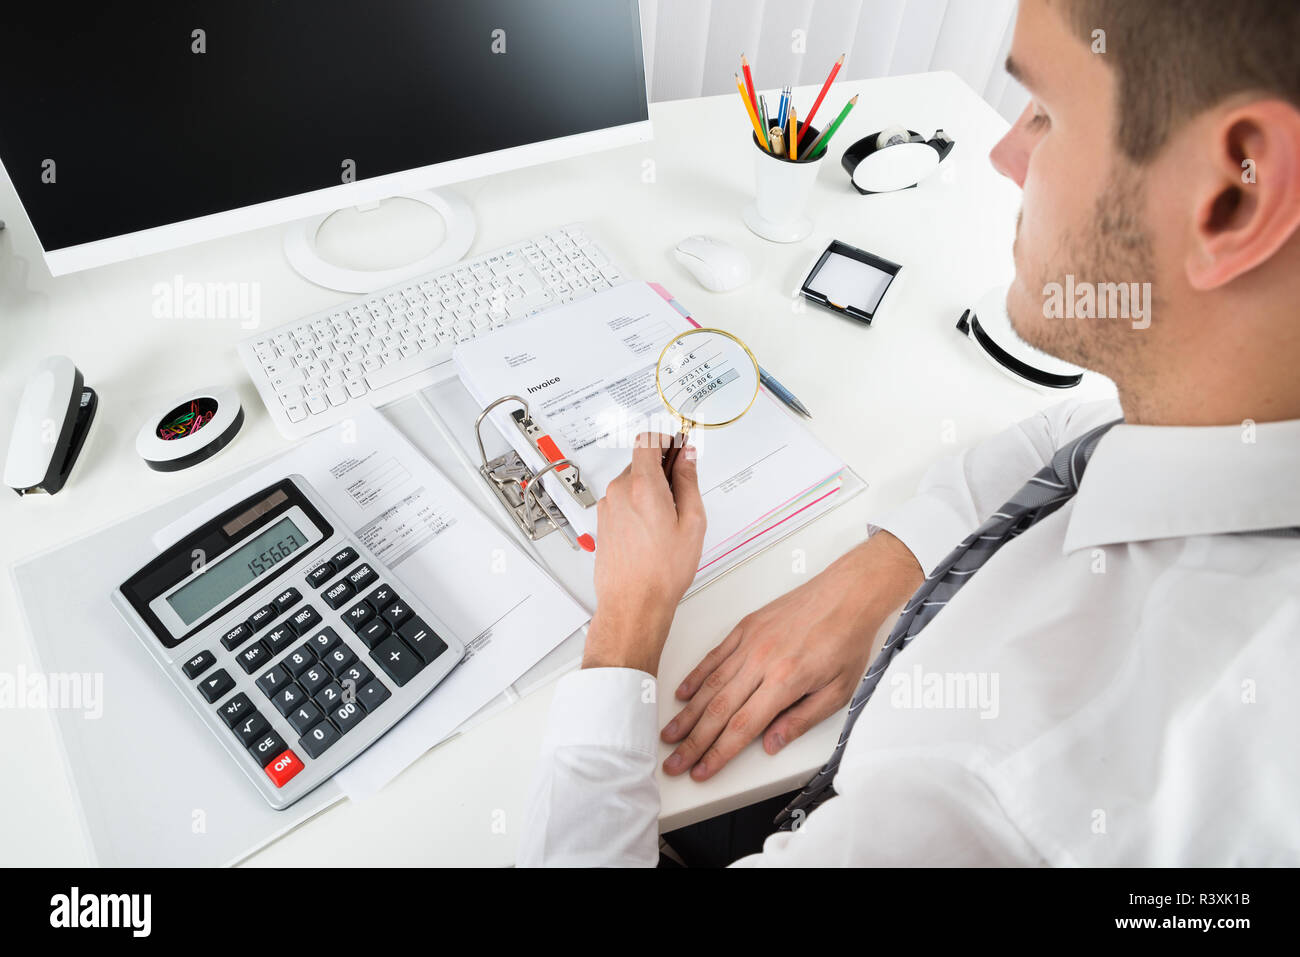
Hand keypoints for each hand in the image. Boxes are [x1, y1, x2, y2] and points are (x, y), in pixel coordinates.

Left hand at [583, 432, 706, 675]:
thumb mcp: (691, 522)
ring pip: (632, 483)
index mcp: (642, 485)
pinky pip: (623, 501)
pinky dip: (638, 506)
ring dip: (650, 491)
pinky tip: (652, 532)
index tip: (678, 445)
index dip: (665, 438)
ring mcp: (608, 506)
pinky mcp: (603, 521)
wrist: (633, 603)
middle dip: (662, 470)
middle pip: (641, 462)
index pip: (648, 439)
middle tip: (682, 494)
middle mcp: (619, 491)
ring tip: (667, 522)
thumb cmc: (661, 571)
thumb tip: (687, 456)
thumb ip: (689, 481)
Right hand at [660, 531, 922, 779]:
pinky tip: (683, 693)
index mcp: (785, 681)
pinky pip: (714, 656)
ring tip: (670, 734)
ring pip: (710, 684)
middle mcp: (761, 662)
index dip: (718, 753)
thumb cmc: (845, 639)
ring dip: (688, 714)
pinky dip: (696, 676)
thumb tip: (772, 743)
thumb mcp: (837, 691)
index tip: (702, 770)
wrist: (846, 594)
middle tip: (675, 761)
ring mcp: (750, 643)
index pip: (742, 727)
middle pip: (718, 710)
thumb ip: (802, 720)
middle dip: (693, 742)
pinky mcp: (745, 627)